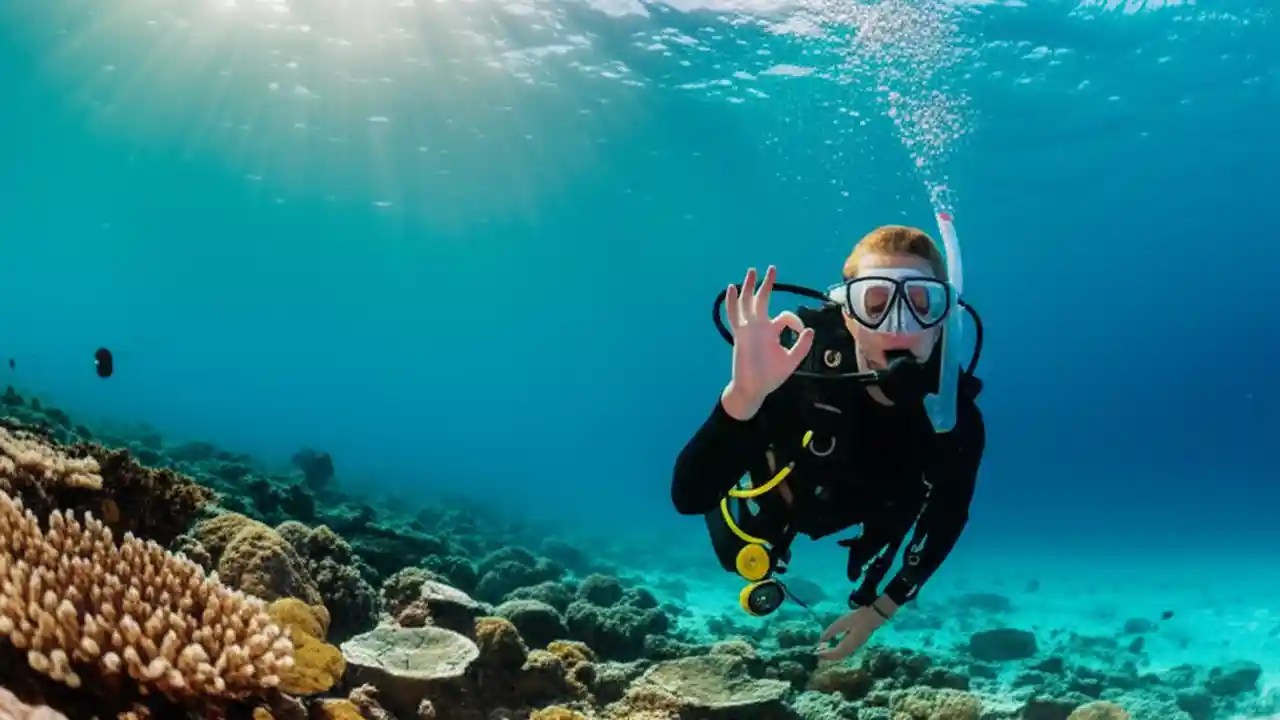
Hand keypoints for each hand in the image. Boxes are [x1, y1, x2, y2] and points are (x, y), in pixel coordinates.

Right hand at [721, 265, 814, 418]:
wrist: (754, 388)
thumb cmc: (771, 376)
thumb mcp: (792, 361)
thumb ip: (802, 346)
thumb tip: (811, 330)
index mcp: (772, 331)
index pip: (785, 316)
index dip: (796, 321)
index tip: (802, 332)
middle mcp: (760, 326)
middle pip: (762, 300)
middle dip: (767, 284)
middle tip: (772, 269)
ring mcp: (749, 329)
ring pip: (748, 303)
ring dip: (750, 287)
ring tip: (752, 271)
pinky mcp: (740, 334)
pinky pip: (734, 315)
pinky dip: (732, 302)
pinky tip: (732, 288)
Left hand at [815, 598, 896, 660]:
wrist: (875, 615)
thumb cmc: (858, 618)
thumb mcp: (843, 622)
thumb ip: (832, 631)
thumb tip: (821, 639)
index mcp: (849, 644)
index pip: (836, 653)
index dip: (827, 655)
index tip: (817, 654)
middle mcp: (853, 647)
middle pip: (840, 656)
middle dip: (830, 656)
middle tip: (819, 655)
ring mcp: (857, 645)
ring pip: (843, 654)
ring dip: (834, 654)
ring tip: (825, 652)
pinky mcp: (858, 642)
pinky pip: (846, 650)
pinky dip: (839, 651)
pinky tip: (835, 647)